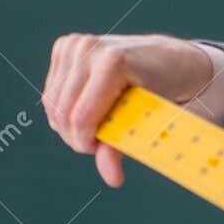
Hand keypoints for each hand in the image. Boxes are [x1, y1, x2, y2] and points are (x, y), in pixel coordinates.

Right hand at [41, 33, 215, 186]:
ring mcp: (75, 44)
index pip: (81, 117)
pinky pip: (52, 91)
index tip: (100, 150)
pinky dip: (65, 109)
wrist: (171, 59)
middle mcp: (89, 48)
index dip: (86, 143)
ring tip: (95, 129)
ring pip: (52, 103)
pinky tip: (88, 111)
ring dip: (69, 126)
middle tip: (97, 145)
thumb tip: (112, 179)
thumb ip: (125, 145)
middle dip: (77, 137)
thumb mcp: (152, 121)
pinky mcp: (65, 46)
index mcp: (113, 62)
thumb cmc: (167, 93)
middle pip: (63, 112)